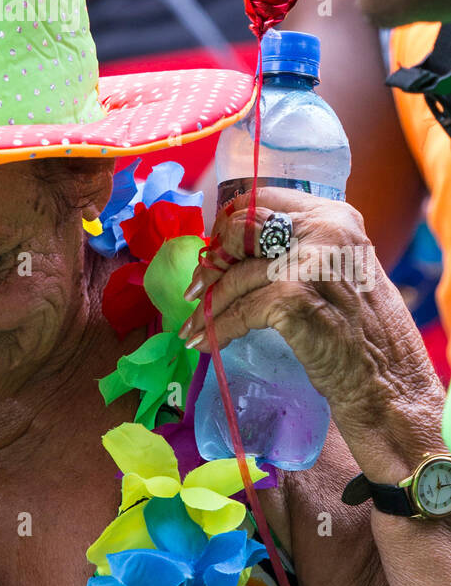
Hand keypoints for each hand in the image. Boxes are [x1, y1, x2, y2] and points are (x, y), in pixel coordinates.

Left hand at [179, 188, 441, 432]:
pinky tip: (207, 342)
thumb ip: (300, 246)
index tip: (214, 249)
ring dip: (208, 305)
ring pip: (235, 275)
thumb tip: (236, 244)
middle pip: (240, 229)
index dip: (227, 224)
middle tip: (198, 288)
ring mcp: (308, 262)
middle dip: (212, 262)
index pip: (260, 200)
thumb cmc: (363, 332)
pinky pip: (239, 311)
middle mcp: (323, 230)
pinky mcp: (293, 298)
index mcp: (334, 216)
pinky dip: (218, 329)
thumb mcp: (340, 268)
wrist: (390, 385)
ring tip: (195, 325)